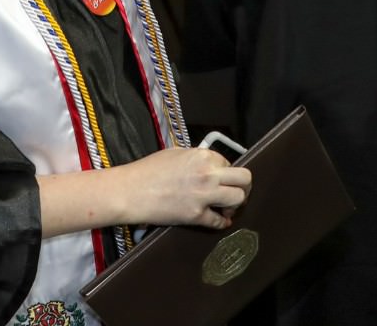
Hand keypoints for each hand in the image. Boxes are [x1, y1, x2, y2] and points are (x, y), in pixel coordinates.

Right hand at [112, 148, 250, 229]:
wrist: (131, 191)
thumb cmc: (148, 170)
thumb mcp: (175, 153)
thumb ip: (196, 158)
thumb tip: (210, 164)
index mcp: (203, 156)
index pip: (230, 162)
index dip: (226, 171)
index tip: (222, 178)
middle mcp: (208, 174)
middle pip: (245, 179)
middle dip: (244, 186)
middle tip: (238, 192)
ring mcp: (204, 196)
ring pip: (238, 199)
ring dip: (236, 204)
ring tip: (227, 207)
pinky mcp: (196, 216)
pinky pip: (219, 221)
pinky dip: (221, 222)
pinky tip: (220, 221)